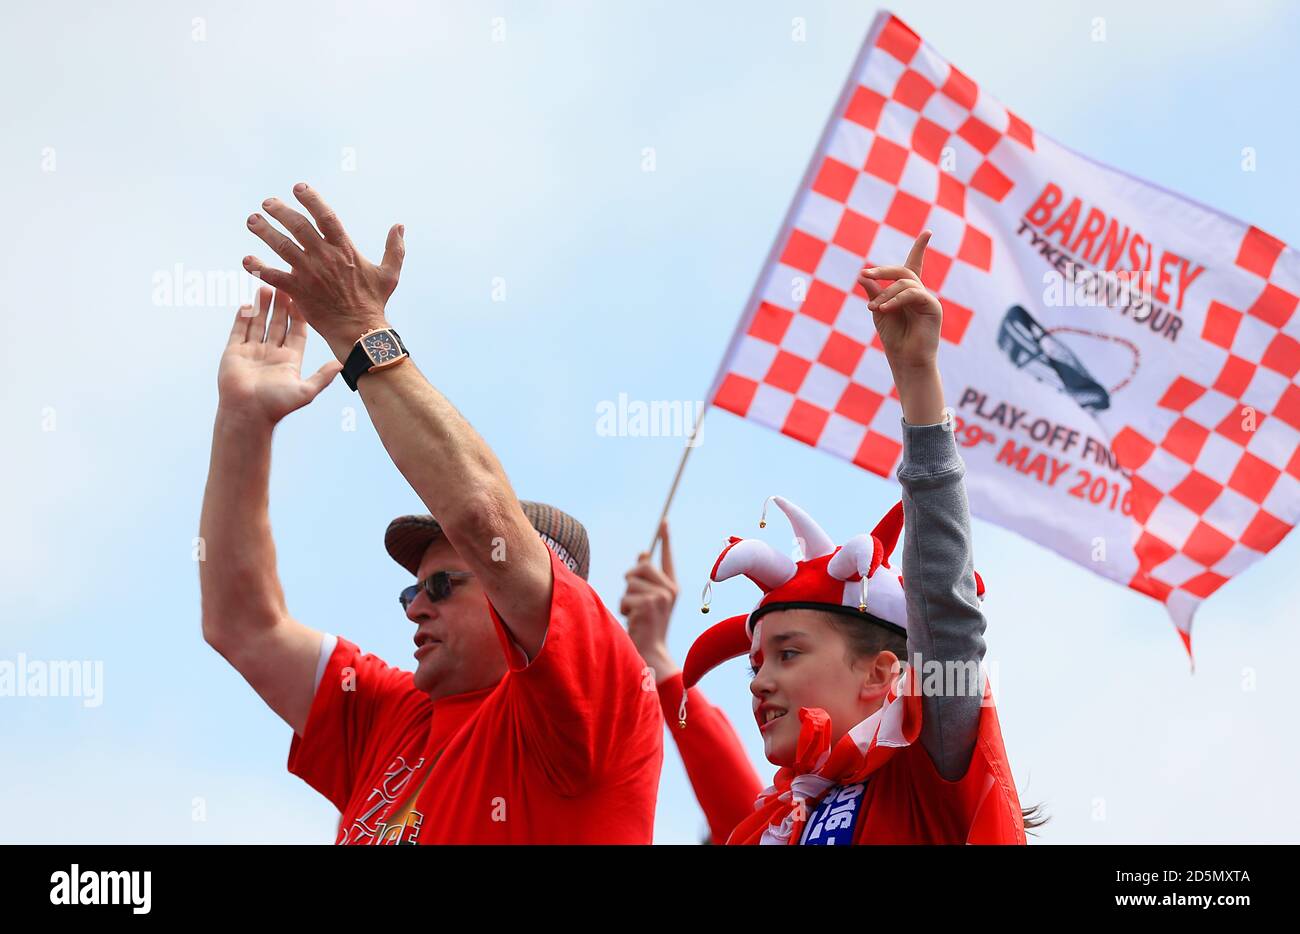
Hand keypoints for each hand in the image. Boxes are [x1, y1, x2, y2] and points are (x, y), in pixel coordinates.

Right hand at [217, 286, 342, 427]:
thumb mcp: (306, 391)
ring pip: (259, 323)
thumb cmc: (277, 406)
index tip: (304, 297)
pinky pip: (239, 330)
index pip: (297, 332)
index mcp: (290, 360)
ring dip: (263, 306)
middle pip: (279, 323)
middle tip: (286, 284)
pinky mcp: (234, 353)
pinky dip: (242, 317)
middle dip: (282, 305)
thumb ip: (323, 376)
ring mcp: (252, 352)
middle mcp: (272, 354)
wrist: (247, 415)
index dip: (300, 315)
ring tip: (266, 286)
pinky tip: (247, 303)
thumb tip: (342, 364)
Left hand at [242, 183, 404, 360]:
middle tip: (267, 203)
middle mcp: (325, 257)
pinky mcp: (298, 291)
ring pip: (282, 246)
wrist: (359, 330)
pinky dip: (258, 268)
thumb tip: (399, 226)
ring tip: (252, 221)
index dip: (311, 200)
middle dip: (281, 211)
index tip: (298, 188)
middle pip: (298, 226)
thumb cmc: (374, 302)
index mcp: (345, 249)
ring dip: (264, 232)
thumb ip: (394, 248)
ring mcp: (309, 274)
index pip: (326, 217)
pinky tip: (247, 261)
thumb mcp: (389, 274)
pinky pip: (273, 276)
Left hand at [620, 520, 680, 680]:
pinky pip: (625, 596)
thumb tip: (643, 554)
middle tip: (633, 601)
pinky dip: (623, 609)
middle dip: (630, 580)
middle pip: (641, 566)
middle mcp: (670, 590)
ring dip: (625, 598)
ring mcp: (661, 597)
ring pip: (630, 582)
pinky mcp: (649, 604)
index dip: (665, 539)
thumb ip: (646, 579)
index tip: (664, 522)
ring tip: (635, 615)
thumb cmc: (646, 626)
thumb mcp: (648, 599)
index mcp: (672, 587)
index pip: (666, 558)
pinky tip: (633, 621)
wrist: (650, 652)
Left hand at [857, 230, 941, 371]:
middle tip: (865, 274)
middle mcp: (920, 293)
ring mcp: (928, 299)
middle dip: (884, 270)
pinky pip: (913, 294)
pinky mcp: (933, 307)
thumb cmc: (894, 338)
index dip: (920, 248)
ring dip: (886, 293)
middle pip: (904, 271)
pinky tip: (884, 309)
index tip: (929, 232)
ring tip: (874, 308)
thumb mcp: (879, 311)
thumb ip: (874, 292)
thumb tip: (863, 275)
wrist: (906, 360)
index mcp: (908, 293)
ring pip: (906, 282)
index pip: (915, 265)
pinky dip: (896, 299)